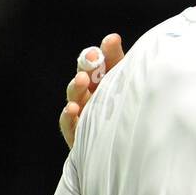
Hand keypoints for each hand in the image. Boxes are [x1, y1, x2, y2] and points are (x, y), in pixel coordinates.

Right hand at [59, 33, 124, 148]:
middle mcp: (91, 96)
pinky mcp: (76, 136)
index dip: (104, 52)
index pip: (102, 63)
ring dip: (77, 87)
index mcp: (105, 83)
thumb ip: (121, 65)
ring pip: (74, 97)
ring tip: (82, 80)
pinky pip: (68, 124)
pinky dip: (68, 115)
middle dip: (87, 65)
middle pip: (84, 76)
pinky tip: (73, 109)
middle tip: (93, 57)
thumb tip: (112, 37)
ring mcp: (82, 115)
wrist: (123, 157)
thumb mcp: (127, 90)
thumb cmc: (124, 119)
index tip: (111, 42)